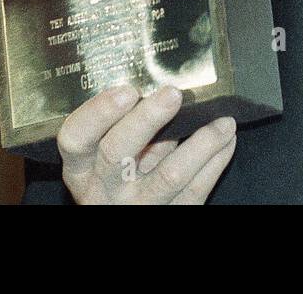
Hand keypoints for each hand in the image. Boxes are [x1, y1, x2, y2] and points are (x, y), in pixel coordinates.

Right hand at [57, 84, 236, 203]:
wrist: (123, 218)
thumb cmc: (117, 177)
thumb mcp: (104, 158)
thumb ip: (123, 128)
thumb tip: (159, 83)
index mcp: (81, 167)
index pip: (75, 138)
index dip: (98, 114)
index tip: (125, 90)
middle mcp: (104, 189)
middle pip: (117, 153)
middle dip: (146, 120)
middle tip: (173, 93)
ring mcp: (137, 207)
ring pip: (169, 175)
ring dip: (201, 144)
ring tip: (223, 121)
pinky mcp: (171, 216)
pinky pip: (195, 190)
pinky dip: (215, 161)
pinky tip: (227, 139)